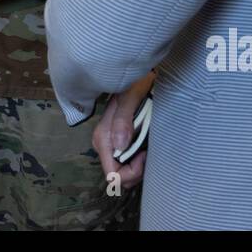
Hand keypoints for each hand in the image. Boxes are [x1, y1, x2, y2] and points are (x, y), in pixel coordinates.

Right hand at [92, 71, 154, 189]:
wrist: (137, 75)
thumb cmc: (135, 83)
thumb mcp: (130, 97)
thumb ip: (123, 119)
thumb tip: (120, 145)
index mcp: (103, 137)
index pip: (112, 174)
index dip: (131, 171)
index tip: (144, 154)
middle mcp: (103, 144)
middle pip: (118, 176)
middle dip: (136, 171)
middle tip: (148, 150)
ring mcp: (110, 144)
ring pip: (123, 171)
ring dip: (138, 165)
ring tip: (147, 145)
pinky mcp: (117, 142)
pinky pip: (126, 162)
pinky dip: (138, 160)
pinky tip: (145, 145)